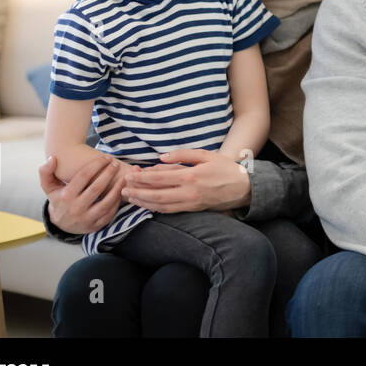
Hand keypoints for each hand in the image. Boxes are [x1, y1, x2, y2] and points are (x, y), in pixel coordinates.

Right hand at [40, 154, 123, 234]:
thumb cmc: (58, 200)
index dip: (96, 165)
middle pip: (97, 188)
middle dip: (109, 173)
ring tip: (124, 177)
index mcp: (66, 196)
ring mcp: (86, 218)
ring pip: (106, 202)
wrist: (61, 225)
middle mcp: (76, 208)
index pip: (83, 176)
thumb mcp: (49, 187)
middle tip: (116, 164)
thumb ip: (46, 172)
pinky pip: (110, 213)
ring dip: (117, 188)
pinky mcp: (95, 226)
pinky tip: (121, 191)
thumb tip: (52, 158)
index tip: (106, 157)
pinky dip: (117, 202)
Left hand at [121, 148, 251, 213]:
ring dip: (143, 202)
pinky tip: (146, 205)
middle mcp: (188, 192)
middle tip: (123, 188)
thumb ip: (182, 155)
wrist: (242, 188)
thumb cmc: (225, 169)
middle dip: (137, 191)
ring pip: (160, 205)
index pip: (159, 178)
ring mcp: (190, 203)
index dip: (142, 177)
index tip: (129, 174)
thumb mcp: (206, 155)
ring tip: (130, 198)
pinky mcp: (192, 209)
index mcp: (190, 176)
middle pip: (156, 194)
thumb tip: (161, 158)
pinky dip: (155, 209)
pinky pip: (169, 211)